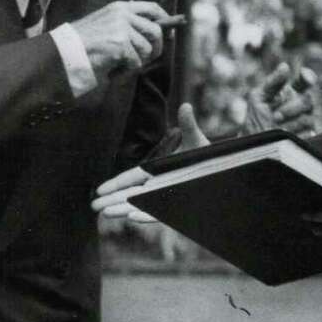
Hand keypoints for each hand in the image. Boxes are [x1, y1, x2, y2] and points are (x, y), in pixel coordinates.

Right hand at [73, 1, 179, 80]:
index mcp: (120, 7)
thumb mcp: (105, 24)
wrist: (64, 53)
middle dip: (155, 49)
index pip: (152, 8)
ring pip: (147, 49)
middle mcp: (123, 14)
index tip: (170, 34)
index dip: (165, 21)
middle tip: (143, 60)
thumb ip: (126, 23)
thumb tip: (155, 32)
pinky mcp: (120, 45)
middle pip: (156, 31)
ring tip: (120, 65)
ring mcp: (122, 28)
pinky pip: (136, 62)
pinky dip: (126, 71)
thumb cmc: (83, 44)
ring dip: (137, 62)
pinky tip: (113, 70)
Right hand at [92, 104, 206, 221]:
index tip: (99, 189)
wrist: (228, 172)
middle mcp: (160, 186)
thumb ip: (189, 127)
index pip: (133, 178)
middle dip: (112, 200)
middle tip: (93, 207)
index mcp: (159, 171)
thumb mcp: (197, 142)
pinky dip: (146, 214)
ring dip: (123, 209)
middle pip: (131, 195)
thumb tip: (185, 106)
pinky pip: (159, 213)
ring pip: (140, 206)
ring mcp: (168, 198)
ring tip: (104, 213)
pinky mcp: (177, 208)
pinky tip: (131, 216)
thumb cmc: (211, 159)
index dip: (116, 184)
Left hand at [243, 61, 316, 137]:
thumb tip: (285, 67)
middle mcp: (302, 105)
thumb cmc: (257, 118)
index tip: (305, 76)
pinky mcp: (309, 137)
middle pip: (307, 101)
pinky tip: (284, 138)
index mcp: (292, 92)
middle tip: (276, 116)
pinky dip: (294, 135)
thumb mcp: (258, 97)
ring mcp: (307, 121)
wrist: (254, 143)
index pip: (305, 81)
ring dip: (290, 123)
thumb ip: (272, 83)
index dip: (308, 77)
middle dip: (291, 108)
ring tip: (276, 128)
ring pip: (308, 119)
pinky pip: (308, 134)